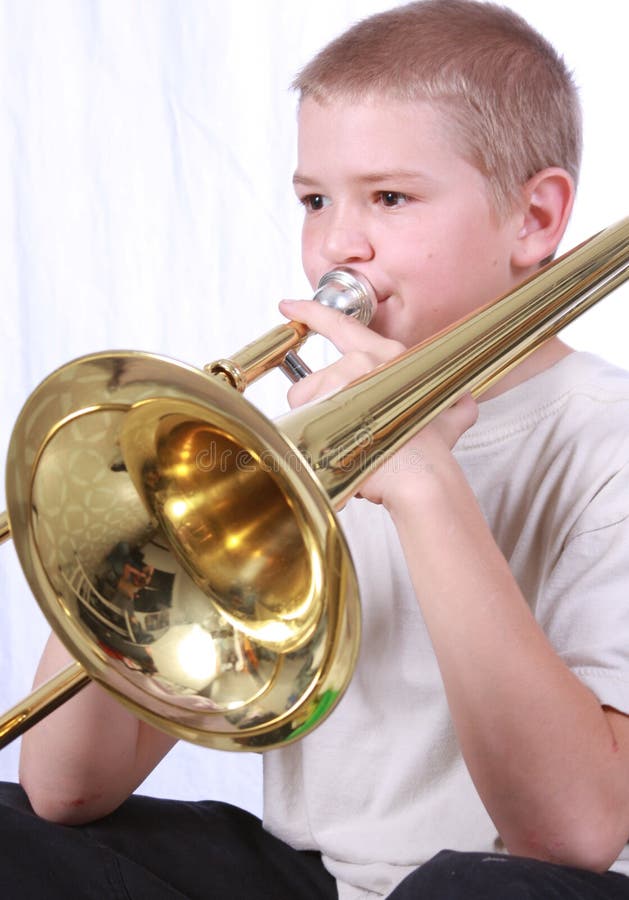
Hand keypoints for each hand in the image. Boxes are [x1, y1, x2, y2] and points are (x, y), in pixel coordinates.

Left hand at [279, 299, 477, 509]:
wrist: (422, 478)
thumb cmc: (432, 451)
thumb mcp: (452, 415)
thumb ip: (454, 403)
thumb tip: (463, 403)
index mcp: (389, 356)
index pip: (342, 325)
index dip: (311, 312)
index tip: (288, 305)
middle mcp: (364, 361)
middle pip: (316, 380)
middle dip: (322, 411)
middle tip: (345, 436)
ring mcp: (343, 378)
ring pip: (303, 401)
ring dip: (315, 426)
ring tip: (345, 446)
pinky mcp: (327, 401)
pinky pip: (299, 418)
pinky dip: (309, 440)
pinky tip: (336, 452)